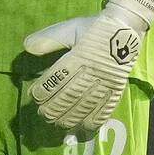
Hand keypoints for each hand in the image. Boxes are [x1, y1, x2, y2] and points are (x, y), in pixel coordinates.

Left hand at [24, 0, 153, 129]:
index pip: (58, 77)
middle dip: (54, 107)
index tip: (34, 96)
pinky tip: (84, 128)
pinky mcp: (117, 88)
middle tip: (42, 114)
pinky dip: (94, 120)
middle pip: (71, 95)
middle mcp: (93, 71)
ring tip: (58, 124)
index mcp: (80, 55)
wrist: (127, 26)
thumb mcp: (70, 28)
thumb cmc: (94, 28)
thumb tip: (26, 47)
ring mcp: (107, 82)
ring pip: (86, 105)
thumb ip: (48, 38)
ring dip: (70, 117)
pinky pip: (106, 108)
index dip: (44, 89)